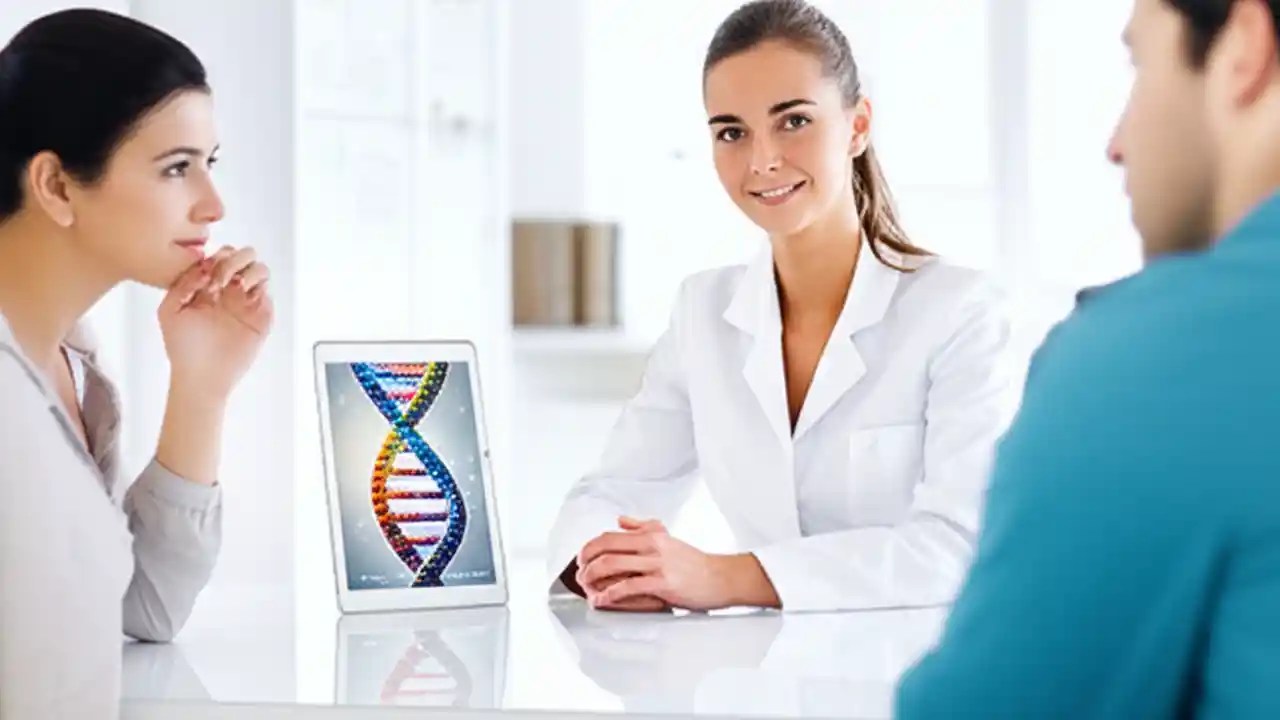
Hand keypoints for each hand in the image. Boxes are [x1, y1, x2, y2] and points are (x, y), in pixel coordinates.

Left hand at [159, 246, 272, 400]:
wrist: (201, 376)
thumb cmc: (183, 348)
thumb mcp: (170, 310)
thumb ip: (182, 283)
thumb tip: (204, 265)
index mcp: (207, 288)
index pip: (218, 257)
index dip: (213, 258)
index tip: (203, 274)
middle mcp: (229, 291)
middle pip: (242, 256)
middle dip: (232, 258)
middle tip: (220, 276)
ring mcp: (247, 302)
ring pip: (259, 267)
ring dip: (247, 267)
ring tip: (233, 283)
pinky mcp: (262, 315)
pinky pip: (267, 289)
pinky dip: (257, 281)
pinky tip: (241, 291)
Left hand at [577, 516, 730, 611]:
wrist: (720, 577)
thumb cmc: (694, 562)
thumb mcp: (668, 538)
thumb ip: (643, 527)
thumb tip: (621, 520)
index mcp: (650, 535)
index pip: (610, 536)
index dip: (590, 547)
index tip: (581, 558)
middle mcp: (651, 546)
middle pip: (606, 549)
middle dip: (586, 563)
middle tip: (579, 575)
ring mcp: (657, 564)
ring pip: (613, 566)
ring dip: (593, 578)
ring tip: (587, 588)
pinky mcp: (662, 583)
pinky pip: (628, 587)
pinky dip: (609, 594)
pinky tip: (601, 600)